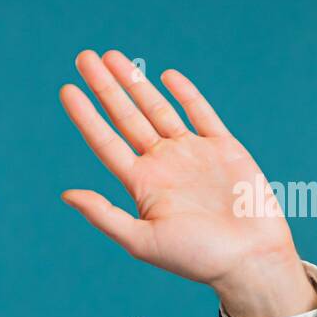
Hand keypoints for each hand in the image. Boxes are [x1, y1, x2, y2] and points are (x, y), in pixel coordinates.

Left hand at [58, 49, 316, 316]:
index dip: (85, 115)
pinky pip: (201, 113)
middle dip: (105, 86)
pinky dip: (186, 93)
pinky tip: (166, 75)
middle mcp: (162, 164)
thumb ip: (104, 214)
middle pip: (126, 116)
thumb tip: (66, 194)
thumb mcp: (141, 241)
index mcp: (141, 184)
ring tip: (113, 56)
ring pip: (157, 109)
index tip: (66, 89)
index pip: (105, 141)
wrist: (250, 260)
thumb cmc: (196, 258)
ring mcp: (192, 153)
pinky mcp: (224, 148)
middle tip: (83, 57)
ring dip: (136, 82)